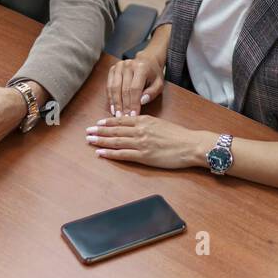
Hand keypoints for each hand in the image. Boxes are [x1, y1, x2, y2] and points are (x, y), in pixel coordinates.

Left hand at [85, 114, 210, 169]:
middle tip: (88, 131)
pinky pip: (123, 154)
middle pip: (115, 130)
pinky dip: (110, 154)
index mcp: (144, 120)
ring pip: (115, 141)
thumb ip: (146, 123)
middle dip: (99, 131)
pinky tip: (101, 153)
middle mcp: (140, 130)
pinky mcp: (144, 156)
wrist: (190, 145)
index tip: (98, 123)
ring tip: (90, 141)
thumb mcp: (161, 123)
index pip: (121, 120)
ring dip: (101, 141)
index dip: (108, 122)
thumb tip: (135, 123)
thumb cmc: (179, 135)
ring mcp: (141, 143)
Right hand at [106, 53, 163, 116]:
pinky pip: (109, 85)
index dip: (133, 103)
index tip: (133, 116)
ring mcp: (119, 66)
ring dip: (115, 103)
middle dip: (124, 106)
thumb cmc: (153, 74)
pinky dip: (110, 98)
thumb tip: (141, 101)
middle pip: (124, 89)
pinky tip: (113, 107)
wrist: (147, 61)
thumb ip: (152, 93)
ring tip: (117, 115)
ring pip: (114, 88)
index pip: (135, 88)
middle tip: (124, 118)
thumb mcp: (159, 83)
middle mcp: (128, 65)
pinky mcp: (113, 69)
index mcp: (141, 67)